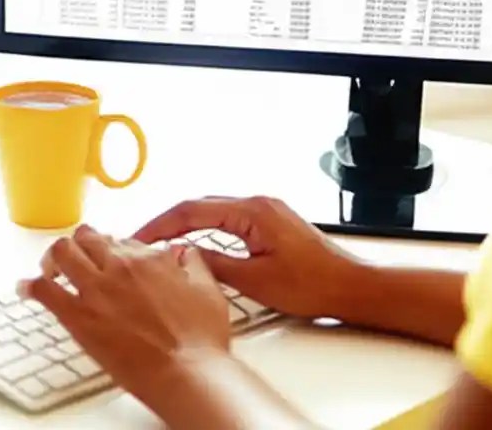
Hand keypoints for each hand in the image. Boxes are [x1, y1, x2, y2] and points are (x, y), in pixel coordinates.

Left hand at [17, 225, 232, 419]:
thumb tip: (183, 253)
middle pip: (86, 238)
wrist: (187, 373)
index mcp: (148, 259)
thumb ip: (193, 266)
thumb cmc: (200, 340)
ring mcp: (96, 290)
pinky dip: (31, 286)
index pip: (119, 239)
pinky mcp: (78, 317)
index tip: (109, 258)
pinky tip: (26, 288)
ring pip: (61, 253)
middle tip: (75, 256)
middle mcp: (119, 267)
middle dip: (79, 244)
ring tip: (51, 268)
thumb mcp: (209, 291)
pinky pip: (44, 291)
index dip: (111, 247)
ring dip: (53, 257)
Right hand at [131, 196, 365, 318]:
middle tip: (142, 241)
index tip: (139, 238)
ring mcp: (267, 211)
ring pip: (214, 211)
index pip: (192, 210)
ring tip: (162, 243)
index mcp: (252, 212)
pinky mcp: (272, 222)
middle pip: (200, 206)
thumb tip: (184, 256)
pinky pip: (230, 219)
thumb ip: (214, 265)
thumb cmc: (314, 284)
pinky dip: (207, 229)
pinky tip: (197, 244)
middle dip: (168, 222)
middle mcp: (259, 204)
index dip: (160, 224)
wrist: (352, 287)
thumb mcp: (254, 280)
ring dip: (187, 224)